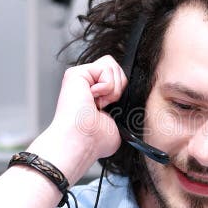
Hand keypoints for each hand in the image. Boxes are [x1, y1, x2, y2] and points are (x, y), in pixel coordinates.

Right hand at [27, 55, 127, 183]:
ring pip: (112, 66)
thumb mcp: (117, 120)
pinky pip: (106, 69)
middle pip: (116, 68)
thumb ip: (122, 105)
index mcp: (94, 95)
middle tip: (105, 106)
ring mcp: (80, 77)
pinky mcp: (76, 73)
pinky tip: (93, 100)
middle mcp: (85, 84)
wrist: (83, 141)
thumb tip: (131, 103)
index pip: (116, 77)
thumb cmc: (95, 139)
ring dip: (113, 89)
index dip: (121, 90)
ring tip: (99, 104)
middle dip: (119, 88)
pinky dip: (106, 87)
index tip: (112, 108)